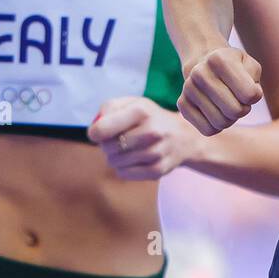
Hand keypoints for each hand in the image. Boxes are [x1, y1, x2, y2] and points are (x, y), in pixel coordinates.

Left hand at [87, 97, 203, 179]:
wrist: (183, 137)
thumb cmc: (150, 118)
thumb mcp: (133, 104)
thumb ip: (109, 108)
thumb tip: (95, 130)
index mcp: (142, 111)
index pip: (102, 129)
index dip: (94, 133)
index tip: (98, 133)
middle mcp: (152, 131)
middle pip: (107, 147)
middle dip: (106, 145)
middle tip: (117, 140)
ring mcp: (157, 152)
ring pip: (114, 162)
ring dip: (114, 157)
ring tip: (126, 149)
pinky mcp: (158, 170)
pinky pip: (124, 173)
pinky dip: (123, 168)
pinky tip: (133, 160)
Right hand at [178, 45, 263, 135]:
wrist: (203, 64)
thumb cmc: (234, 68)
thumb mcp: (250, 65)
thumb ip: (254, 77)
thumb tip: (247, 98)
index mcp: (219, 60)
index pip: (250, 94)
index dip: (255, 96)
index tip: (250, 88)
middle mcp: (200, 73)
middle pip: (235, 111)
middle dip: (243, 109)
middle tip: (239, 100)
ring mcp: (188, 89)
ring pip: (221, 123)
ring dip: (230, 119)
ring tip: (227, 104)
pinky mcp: (182, 104)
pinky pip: (208, 130)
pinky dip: (217, 126)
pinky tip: (216, 111)